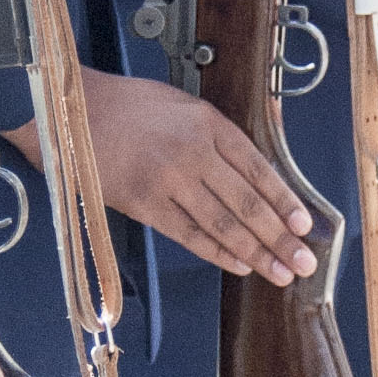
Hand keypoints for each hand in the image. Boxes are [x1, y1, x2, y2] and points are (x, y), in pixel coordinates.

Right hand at [76, 68, 315, 282]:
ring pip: (222, 224)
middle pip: (246, 202)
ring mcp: (168, 180)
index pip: (258, 168)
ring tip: (281, 272)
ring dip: (257, 253)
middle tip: (304, 262)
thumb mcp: (183, 104)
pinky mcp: (144, 203)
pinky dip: (218, 252)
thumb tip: (258, 171)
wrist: (72, 112)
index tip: (305, 225)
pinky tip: (240, 264)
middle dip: (280, 237)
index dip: (284, 200)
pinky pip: (189, 234)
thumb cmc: (130, 106)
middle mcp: (192, 152)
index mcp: (208, 123)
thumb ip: (220, 134)